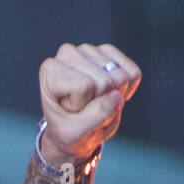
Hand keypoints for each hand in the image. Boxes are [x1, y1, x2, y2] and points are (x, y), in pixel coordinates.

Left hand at [38, 43, 140, 164]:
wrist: (74, 130)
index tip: (71, 111)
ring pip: (121, 78)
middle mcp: (68, 53)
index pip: (85, 86)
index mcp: (50, 70)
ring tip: (93, 103)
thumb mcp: (74, 133)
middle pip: (105, 81)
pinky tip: (108, 95)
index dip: (83, 106)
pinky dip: (126, 90)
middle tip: (84, 109)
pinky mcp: (110, 52)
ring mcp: (90, 50)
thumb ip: (94, 116)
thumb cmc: (68, 131)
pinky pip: (133, 74)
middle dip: (99, 102)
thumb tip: (117, 96)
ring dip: (112, 98)